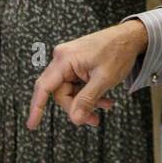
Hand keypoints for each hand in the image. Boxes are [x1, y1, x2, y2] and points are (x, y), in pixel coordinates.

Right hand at [28, 21, 146, 128]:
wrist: (129, 37)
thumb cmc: (117, 52)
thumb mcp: (103, 79)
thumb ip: (87, 100)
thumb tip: (75, 119)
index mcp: (64, 59)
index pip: (44, 87)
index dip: (36, 107)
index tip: (32, 125)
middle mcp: (63, 59)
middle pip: (60, 92)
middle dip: (76, 108)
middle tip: (94, 120)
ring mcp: (69, 61)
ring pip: (70, 91)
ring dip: (86, 102)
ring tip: (105, 107)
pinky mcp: (77, 64)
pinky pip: (77, 85)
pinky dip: (89, 94)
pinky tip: (104, 99)